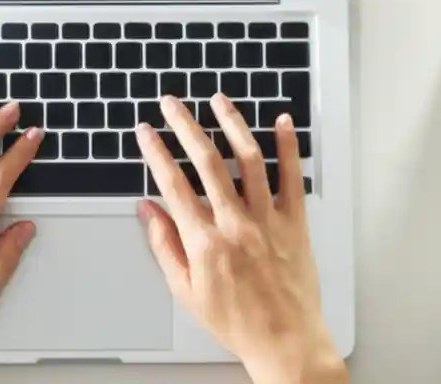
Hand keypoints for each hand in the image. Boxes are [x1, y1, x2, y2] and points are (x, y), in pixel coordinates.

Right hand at [136, 94, 347, 383]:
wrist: (284, 340)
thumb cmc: (235, 321)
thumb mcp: (185, 290)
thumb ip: (164, 246)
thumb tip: (147, 210)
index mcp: (204, 242)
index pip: (173, 184)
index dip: (156, 152)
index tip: (146, 132)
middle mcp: (235, 224)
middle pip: (207, 161)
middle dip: (185, 125)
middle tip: (171, 103)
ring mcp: (267, 220)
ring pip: (249, 159)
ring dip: (232, 124)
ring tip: (219, 100)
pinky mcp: (295, 222)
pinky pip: (293, 177)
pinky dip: (289, 146)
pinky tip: (282, 122)